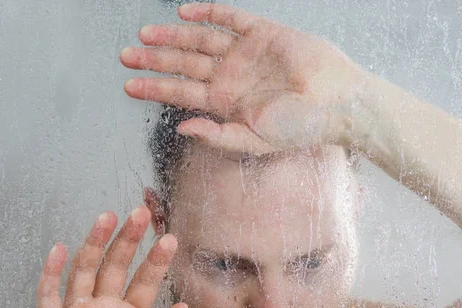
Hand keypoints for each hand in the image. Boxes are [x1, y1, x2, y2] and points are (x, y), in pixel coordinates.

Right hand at [34, 207, 186, 307]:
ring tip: (108, 216)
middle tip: (141, 213)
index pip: (146, 280)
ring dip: (95, 243)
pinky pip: (48, 297)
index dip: (157, 260)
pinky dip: (51, 273)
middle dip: (128, 239)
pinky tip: (60, 249)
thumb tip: (182, 307)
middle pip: (116, 266)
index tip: (170, 239)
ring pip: (85, 271)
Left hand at [120, 3, 365, 153]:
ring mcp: (245, 53)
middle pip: (183, 64)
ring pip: (199, 40)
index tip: (128, 85)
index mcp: (226, 103)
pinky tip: (184, 12)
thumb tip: (181, 128)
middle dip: (154, 60)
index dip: (154, 88)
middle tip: (124, 55)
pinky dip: (207, 13)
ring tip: (144, 34)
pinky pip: (229, 18)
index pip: (181, 93)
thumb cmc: (299, 128)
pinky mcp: (262, 32)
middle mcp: (231, 76)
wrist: (336, 103)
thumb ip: (216, 135)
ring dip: (172, 36)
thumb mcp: (253, 141)